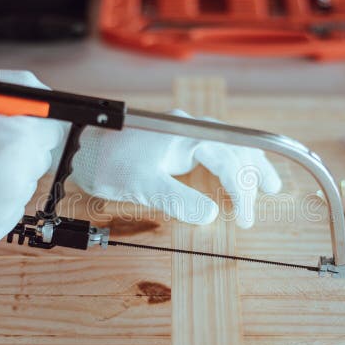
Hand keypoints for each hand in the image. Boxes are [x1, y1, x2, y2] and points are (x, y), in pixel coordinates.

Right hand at [0, 70, 66, 244]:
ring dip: (6, 178)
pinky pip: (10, 210)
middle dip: (19, 152)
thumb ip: (22, 87)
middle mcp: (16, 175)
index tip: (11, 129)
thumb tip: (52, 102)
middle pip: (40, 160)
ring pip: (24, 187)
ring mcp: (5, 206)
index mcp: (16, 139)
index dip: (30, 128)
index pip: (53, 133)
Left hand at [71, 110, 281, 228]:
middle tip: (264, 201)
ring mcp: (182, 131)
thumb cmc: (105, 161)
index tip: (245, 218)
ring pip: (228, 144)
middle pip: (236, 146)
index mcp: (186, 133)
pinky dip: (229, 163)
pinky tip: (232, 177)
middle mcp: (189, 127)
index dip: (241, 190)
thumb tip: (210, 216)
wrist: (76, 145)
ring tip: (268, 184)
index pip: (228, 159)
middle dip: (254, 173)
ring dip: (248, 164)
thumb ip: (178, 200)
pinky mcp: (173, 140)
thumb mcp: (143, 186)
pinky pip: (212, 148)